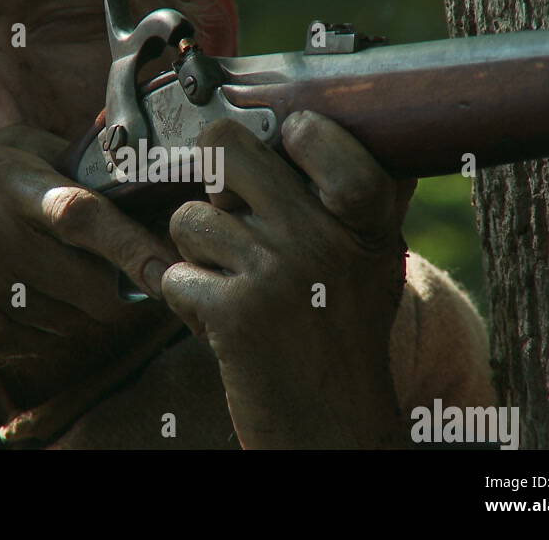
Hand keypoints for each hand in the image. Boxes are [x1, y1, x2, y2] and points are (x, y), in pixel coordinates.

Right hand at [0, 125, 176, 394]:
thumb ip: (55, 155)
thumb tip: (124, 160)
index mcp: (5, 181)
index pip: (83, 215)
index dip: (133, 246)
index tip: (167, 269)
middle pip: (92, 288)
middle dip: (113, 293)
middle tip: (106, 282)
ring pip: (71, 322)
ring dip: (72, 311)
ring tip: (30, 280)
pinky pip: (39, 342)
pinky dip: (38, 328)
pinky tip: (2, 300)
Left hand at [161, 112, 415, 448]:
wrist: (334, 425)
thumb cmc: (344, 334)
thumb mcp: (373, 259)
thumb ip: (356, 198)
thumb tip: (317, 123)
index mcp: (364, 217)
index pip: (313, 129)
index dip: (286, 132)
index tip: (285, 148)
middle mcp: (323, 236)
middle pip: (225, 148)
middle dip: (214, 177)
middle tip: (231, 210)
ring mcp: (278, 272)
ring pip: (189, 217)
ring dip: (198, 253)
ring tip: (233, 283)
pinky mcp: (235, 313)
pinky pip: (175, 275)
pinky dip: (189, 300)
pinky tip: (224, 322)